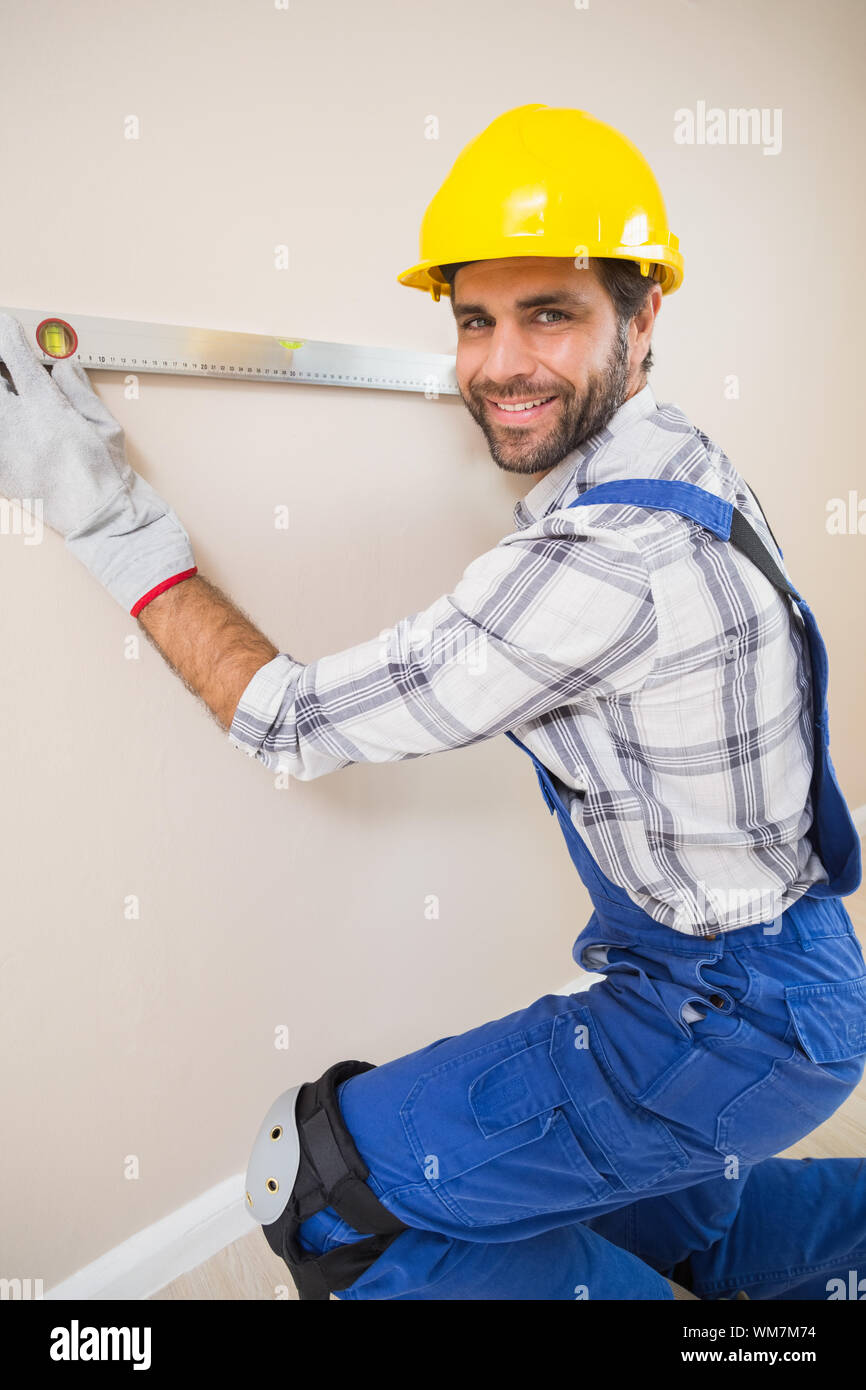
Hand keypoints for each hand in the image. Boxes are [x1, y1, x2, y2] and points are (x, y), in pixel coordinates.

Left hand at [0, 312, 196, 613]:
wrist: (101, 521)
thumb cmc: (107, 475)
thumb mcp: (104, 423)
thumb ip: (78, 388)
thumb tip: (61, 363)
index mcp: (49, 407)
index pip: (17, 356)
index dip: (5, 334)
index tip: (4, 324)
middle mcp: (20, 425)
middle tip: (0, 367)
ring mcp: (4, 450)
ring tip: (4, 397)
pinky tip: (7, 429)